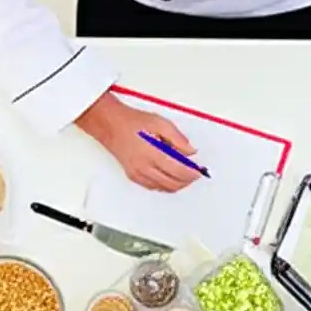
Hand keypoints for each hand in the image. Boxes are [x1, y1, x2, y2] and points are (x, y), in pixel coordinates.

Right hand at [75, 91, 201, 191]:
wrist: (111, 125)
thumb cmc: (133, 122)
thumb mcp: (161, 123)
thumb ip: (179, 139)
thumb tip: (191, 152)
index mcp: (153, 154)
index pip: (180, 171)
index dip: (193, 173)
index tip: (199, 170)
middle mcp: (145, 167)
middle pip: (173, 183)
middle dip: (187, 180)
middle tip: (194, 173)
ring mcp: (138, 174)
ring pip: (164, 188)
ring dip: (177, 184)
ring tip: (184, 174)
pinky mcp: (133, 176)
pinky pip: (154, 187)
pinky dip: (165, 184)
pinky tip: (170, 176)